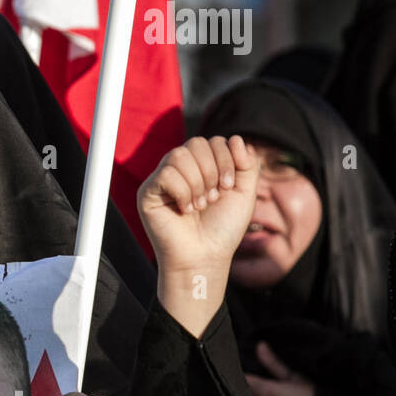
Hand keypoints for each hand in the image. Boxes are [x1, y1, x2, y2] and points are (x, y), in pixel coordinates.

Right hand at [138, 135, 257, 336]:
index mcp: (201, 167)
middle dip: (213, 170)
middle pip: (196, 143)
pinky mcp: (148, 193)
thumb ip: (246, 164)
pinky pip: (166, 174)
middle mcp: (180, 169)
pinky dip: (182, 193)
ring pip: (179, 155)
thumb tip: (237, 138)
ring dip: (198, 183)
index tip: (228, 188)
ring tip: (200, 205)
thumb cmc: (222, 228)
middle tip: (214, 197)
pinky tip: (184, 210)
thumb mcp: (244, 193)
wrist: (205, 256)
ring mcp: (162, 179)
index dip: (225, 159)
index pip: (212, 141)